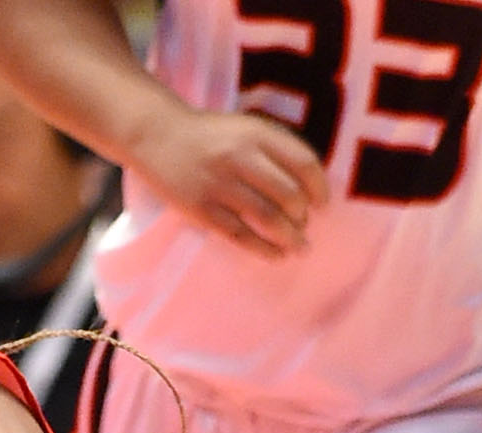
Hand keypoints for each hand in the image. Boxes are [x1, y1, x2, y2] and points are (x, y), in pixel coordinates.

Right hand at [129, 105, 327, 258]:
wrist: (158, 136)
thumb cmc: (209, 135)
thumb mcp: (246, 128)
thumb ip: (273, 148)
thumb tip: (304, 186)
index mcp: (257, 134)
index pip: (303, 162)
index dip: (319, 187)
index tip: (323, 204)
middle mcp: (240, 158)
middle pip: (287, 194)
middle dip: (302, 216)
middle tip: (304, 226)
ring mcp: (219, 185)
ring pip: (266, 217)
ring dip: (288, 236)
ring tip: (298, 247)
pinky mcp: (201, 208)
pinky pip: (239, 234)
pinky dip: (262, 248)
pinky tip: (275, 255)